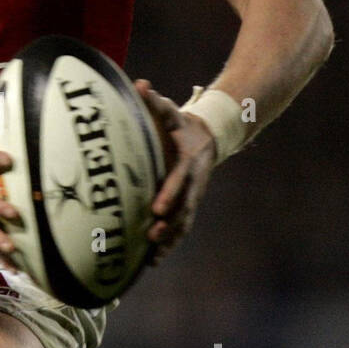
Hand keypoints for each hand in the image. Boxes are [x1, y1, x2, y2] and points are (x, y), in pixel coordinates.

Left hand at [134, 79, 217, 263]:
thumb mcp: (171, 111)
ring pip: (183, 224)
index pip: (179, 181)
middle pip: (183, 208)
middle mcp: (192, 184)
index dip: (170, 194)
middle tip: (153, 235)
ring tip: (152, 258)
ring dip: (168, 241)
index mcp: (187, 163)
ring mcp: (191, 198)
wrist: (208, 138)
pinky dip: (168, 246)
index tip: (158, 208)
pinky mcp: (187, 207)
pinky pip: (179, 230)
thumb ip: (157, 101)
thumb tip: (140, 84)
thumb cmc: (182, 125)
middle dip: (169, 224)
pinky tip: (152, 262)